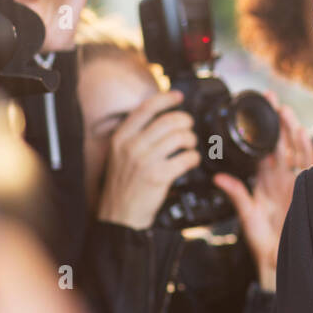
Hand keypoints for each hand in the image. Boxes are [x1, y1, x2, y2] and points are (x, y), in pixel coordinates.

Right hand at [96, 90, 198, 228]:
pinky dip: (193, 158)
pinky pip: (186, 158)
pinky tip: (190, 161)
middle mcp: (131, 146)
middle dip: (185, 122)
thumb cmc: (122, 185)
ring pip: (180, 137)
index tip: (178, 96)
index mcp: (121, 137)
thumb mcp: (119, 154)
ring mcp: (145, 161)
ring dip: (191, 140)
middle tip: (188, 127)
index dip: (166, 99)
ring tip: (190, 146)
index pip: (146, 108)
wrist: (119, 215)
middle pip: (169, 121)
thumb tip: (161, 117)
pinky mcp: (158, 176)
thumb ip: (135, 135)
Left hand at [214, 96, 312, 291]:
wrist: (279, 260)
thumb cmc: (264, 242)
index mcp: (266, 183)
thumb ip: (236, 194)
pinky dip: (304, 149)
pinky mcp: (304, 190)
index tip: (255, 112)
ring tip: (284, 110)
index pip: (264, 150)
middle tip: (271, 99)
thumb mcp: (246, 215)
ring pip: (294, 150)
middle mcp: (281, 179)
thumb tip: (219, 177)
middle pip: (280, 144)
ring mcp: (294, 183)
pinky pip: (306, 165)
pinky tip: (300, 134)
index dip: (261, 131)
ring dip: (290, 130)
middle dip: (277, 121)